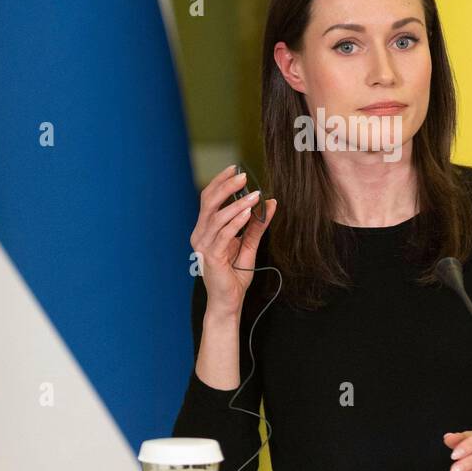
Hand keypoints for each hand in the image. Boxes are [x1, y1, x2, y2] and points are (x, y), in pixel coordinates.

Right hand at [190, 164, 277, 317]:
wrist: (229, 302)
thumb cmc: (235, 275)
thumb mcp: (249, 245)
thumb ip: (257, 225)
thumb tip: (270, 202)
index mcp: (205, 229)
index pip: (208, 198)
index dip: (220, 182)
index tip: (235, 168)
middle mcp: (200, 235)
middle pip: (209, 203)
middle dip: (226, 186)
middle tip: (243, 175)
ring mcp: (204, 246)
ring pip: (217, 217)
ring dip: (237, 204)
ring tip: (254, 196)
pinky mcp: (211, 257)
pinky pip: (223, 234)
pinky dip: (236, 222)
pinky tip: (248, 213)